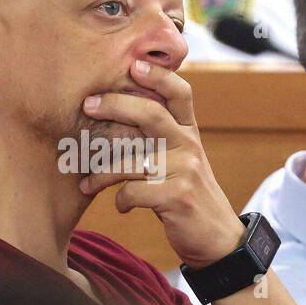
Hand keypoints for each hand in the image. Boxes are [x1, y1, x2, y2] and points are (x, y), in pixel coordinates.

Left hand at [78, 59, 244, 268]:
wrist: (218, 239)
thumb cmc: (188, 195)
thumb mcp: (183, 161)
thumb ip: (161, 139)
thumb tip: (118, 114)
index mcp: (189, 132)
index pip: (180, 93)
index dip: (159, 75)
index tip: (133, 65)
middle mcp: (189, 145)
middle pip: (150, 114)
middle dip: (115, 105)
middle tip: (88, 105)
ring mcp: (185, 170)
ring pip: (131, 159)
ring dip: (101, 172)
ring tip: (87, 183)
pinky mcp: (178, 197)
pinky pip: (134, 191)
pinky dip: (121, 200)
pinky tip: (121, 205)